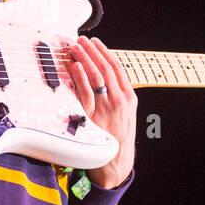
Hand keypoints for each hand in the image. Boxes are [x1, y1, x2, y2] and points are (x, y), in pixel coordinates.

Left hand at [67, 36, 136, 188]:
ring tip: (75, 47)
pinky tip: (75, 67)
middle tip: (81, 40)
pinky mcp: (93, 117)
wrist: (116, 164)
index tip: (96, 42)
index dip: (105, 52)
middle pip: (105, 69)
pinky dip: (81, 78)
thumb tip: (104, 79)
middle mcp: (119, 101)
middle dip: (92, 51)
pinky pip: (86, 94)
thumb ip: (118, 97)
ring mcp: (106, 109)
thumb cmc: (118, 139)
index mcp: (129, 98)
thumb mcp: (125, 116)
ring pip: (96, 77)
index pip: (117, 68)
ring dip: (85, 59)